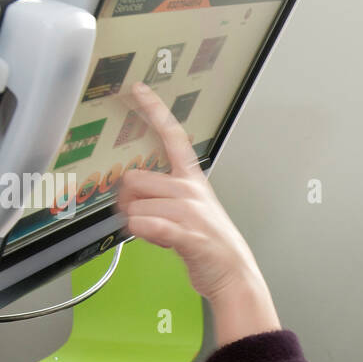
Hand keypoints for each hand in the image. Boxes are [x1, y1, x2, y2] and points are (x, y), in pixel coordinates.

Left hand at [115, 81, 264, 302]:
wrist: (233, 272)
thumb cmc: (210, 242)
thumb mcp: (192, 208)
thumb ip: (163, 193)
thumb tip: (130, 190)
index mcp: (192, 179)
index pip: (172, 136)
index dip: (153, 110)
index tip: (137, 89)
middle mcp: (190, 190)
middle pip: (135, 179)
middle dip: (129, 199)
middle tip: (141, 215)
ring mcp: (190, 211)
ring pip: (134, 208)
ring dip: (137, 224)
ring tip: (158, 234)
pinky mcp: (187, 234)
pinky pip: (147, 225)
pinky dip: (143, 232)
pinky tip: (155, 237)